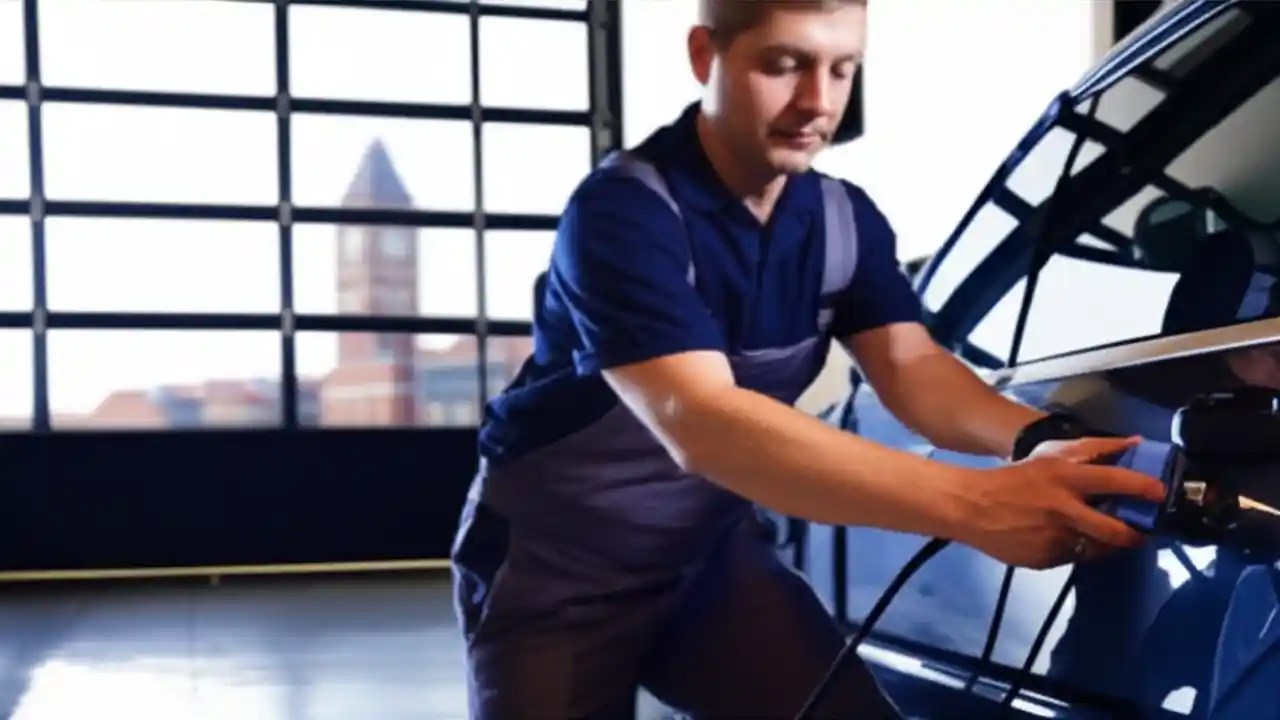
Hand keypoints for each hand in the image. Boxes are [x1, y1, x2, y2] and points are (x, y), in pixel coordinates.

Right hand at [954, 436, 1165, 568]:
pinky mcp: (1045, 560)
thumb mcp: (1049, 457)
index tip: (1160, 494)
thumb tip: (1135, 443)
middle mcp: (1063, 510)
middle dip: (1135, 534)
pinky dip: (1077, 549)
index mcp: (1064, 479)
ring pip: (1097, 549)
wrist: (970, 507)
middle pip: (1115, 530)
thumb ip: (1093, 450)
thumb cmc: (1013, 478)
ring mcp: (1054, 539)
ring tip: (1106, 535)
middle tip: (1142, 532)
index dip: (1143, 488)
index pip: (1114, 481)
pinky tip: (1068, 540)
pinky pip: (1073, 558)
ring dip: (1106, 543)